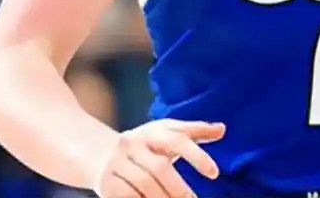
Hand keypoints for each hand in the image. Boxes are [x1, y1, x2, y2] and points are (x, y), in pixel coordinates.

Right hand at [92, 119, 225, 197]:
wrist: (97, 152)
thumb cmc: (144, 144)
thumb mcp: (166, 133)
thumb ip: (195, 131)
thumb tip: (222, 129)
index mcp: (152, 131)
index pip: (177, 140)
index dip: (197, 156)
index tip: (215, 173)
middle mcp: (133, 144)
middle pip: (159, 168)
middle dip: (179, 189)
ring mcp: (116, 163)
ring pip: (143, 185)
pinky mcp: (105, 181)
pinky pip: (126, 196)